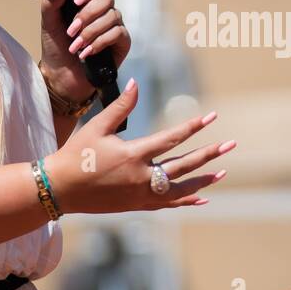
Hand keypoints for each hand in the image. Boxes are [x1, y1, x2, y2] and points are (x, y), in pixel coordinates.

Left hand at [39, 0, 130, 101]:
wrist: (61, 75)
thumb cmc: (56, 47)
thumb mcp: (48, 23)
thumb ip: (51, 4)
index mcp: (86, 0)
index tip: (76, 1)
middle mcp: (103, 9)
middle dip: (87, 14)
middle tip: (71, 30)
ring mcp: (114, 24)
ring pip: (112, 16)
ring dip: (91, 32)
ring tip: (75, 46)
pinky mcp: (122, 41)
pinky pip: (117, 33)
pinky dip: (100, 42)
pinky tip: (87, 52)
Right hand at [43, 78, 235, 213]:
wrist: (60, 189)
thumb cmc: (76, 154)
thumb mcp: (97, 127)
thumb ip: (121, 106)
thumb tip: (136, 83)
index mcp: (134, 154)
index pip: (172, 138)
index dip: (194, 126)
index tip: (212, 117)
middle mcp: (142, 177)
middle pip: (184, 164)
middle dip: (209, 154)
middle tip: (230, 145)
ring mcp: (141, 194)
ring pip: (180, 187)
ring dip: (203, 180)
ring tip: (223, 172)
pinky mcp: (137, 205)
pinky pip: (168, 203)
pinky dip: (187, 200)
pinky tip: (202, 197)